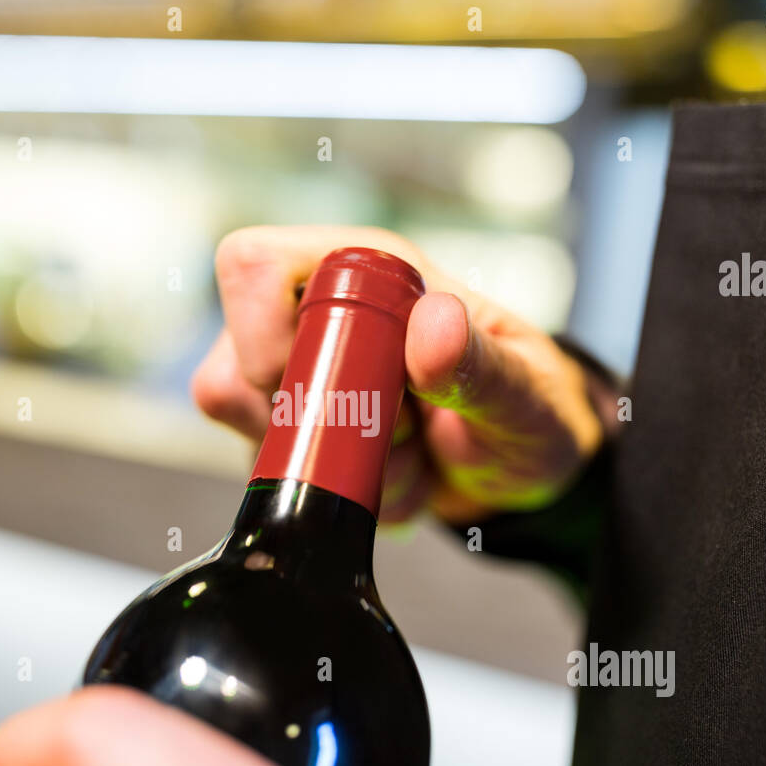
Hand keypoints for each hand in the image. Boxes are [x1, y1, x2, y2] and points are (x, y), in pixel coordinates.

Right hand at [191, 225, 612, 523]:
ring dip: (336, 470)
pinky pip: (282, 481)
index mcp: (370, 273)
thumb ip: (480, 363)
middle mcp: (321, 318)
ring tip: (410, 458)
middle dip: (314, 427)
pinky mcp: (301, 435)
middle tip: (399, 433)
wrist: (529, 466)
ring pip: (251, 434)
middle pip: (233, 367)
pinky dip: (343, 500)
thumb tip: (431, 321)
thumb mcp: (523, 394)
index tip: (320, 388)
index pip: (254, 266)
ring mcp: (302, 379)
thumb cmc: (531, 408)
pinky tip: (398, 480)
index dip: (259, 328)